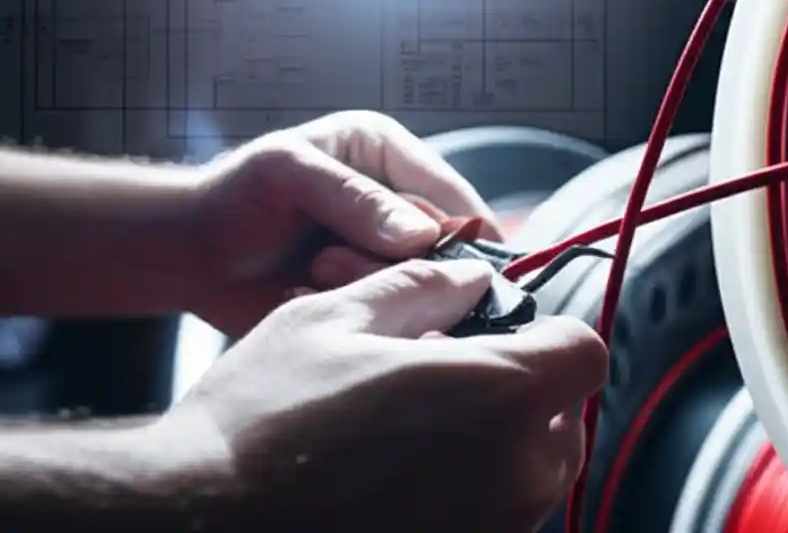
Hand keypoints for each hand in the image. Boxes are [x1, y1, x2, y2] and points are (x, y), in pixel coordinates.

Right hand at [161, 259, 607, 532]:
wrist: (201, 524)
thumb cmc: (264, 420)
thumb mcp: (337, 320)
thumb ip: (423, 289)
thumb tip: (472, 280)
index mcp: (500, 395)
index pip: (586, 350)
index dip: (550, 332)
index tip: (505, 334)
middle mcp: (516, 472)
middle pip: (566, 417)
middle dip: (523, 391)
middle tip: (449, 381)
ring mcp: (494, 527)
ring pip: (535, 471)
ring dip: (498, 441)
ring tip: (414, 429)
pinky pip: (496, 514)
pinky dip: (471, 489)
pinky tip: (401, 476)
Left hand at [184, 111, 499, 333]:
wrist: (192, 254)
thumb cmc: (236, 196)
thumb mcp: (289, 174)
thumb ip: (355, 199)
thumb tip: (423, 237)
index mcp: (390, 157)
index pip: (452, 194)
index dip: (462, 230)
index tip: (449, 261)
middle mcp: (400, 205)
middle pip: (447, 248)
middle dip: (403, 264)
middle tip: (333, 262)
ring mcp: (389, 256)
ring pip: (425, 287)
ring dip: (375, 288)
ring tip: (316, 273)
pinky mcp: (373, 296)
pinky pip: (397, 316)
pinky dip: (364, 315)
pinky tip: (314, 294)